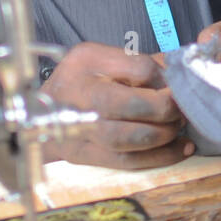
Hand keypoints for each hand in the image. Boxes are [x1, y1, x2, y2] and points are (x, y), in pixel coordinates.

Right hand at [40, 42, 193, 168]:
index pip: (139, 68)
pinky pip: (127, 161)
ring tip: (177, 127)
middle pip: (130, 105)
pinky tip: (179, 148)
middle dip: (166, 109)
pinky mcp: (83, 154)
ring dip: (164, 135)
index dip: (165, 79)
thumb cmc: (80, 81)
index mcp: (86, 61)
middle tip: (181, 109)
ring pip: (129, 138)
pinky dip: (160, 157)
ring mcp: (78, 127)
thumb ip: (140, 64)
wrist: (38, 112)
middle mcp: (77, 93)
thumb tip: (180, 77)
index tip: (173, 85)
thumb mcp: (103, 58)